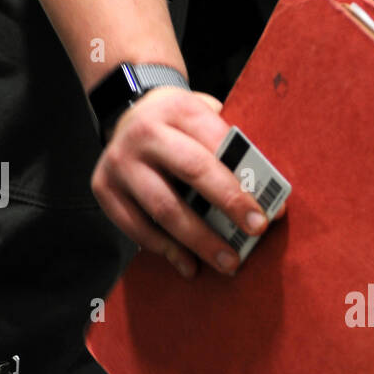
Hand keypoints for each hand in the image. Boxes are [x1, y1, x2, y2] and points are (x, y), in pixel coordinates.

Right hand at [91, 86, 267, 277]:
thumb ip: (231, 149)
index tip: (270, 212)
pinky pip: (137, 226)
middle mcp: (145, 133)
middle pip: (193, 171)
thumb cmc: (180, 126)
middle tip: (255, 233)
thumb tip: (269, 196)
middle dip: (228, 204)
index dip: (246, 180)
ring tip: (227, 262)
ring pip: (164, 207)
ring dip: (199, 240)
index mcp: (179, 110)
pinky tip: (189, 264)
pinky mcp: (103, 188)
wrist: (128, 115)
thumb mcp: (204, 120)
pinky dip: (166, 249)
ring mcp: (120, 162)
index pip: (219, 144)